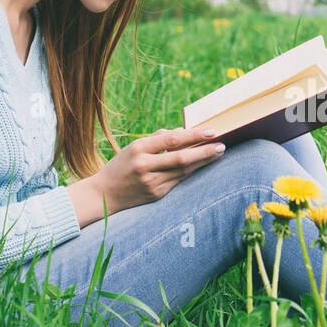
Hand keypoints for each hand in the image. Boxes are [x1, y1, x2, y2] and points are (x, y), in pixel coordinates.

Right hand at [92, 127, 225, 212]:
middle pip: (181, 158)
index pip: (171, 140)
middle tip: (222, 145)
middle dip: (204, 151)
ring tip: (218, 153)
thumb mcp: (134, 147)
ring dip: (203, 162)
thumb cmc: (122, 165)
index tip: (211, 131)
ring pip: (183, 171)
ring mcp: (151, 183)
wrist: (104, 194)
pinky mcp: (156, 195)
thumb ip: (158, 139)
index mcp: (138, 149)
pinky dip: (192, 171)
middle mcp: (144, 166)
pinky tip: (202, 165)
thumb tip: (183, 132)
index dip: (193, 135)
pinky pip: (179, 180)